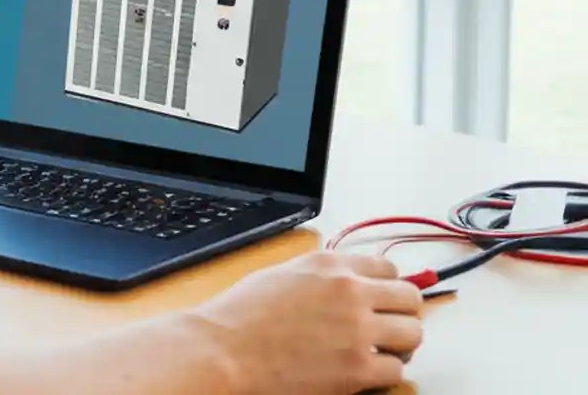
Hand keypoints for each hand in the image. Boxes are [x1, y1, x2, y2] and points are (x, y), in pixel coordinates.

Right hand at [192, 251, 424, 394]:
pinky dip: (384, 373)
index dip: (387, 288)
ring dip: (400, 344)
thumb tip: (344, 284)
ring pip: (413, 333)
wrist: (224, 351)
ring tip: (381, 352)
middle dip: (402, 314)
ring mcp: (357, 330)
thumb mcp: (281, 274)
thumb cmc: (240, 316)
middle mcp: (350, 291)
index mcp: (330, 265)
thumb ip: (320, 275)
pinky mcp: (357, 369)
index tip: (382, 300)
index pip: (388, 269)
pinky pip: (396, 369)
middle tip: (389, 328)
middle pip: (410, 298)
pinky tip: (364, 373)